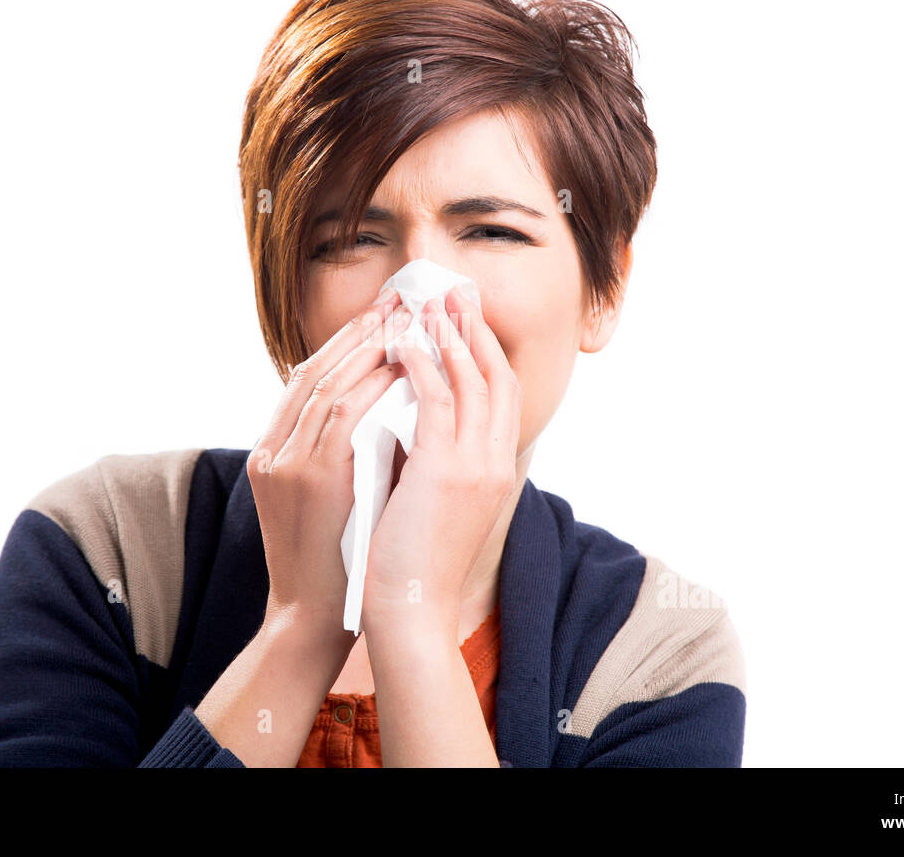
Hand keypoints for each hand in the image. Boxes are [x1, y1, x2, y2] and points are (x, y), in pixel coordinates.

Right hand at [247, 288, 412, 658]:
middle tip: (396, 300)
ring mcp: (285, 461)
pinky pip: (339, 414)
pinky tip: (400, 362)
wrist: (314, 617)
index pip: (308, 379)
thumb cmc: (334, 560)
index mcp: (273, 451)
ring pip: (325, 384)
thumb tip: (388, 404)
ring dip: (366, 347)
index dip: (345, 343)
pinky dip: (369, 383)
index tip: (381, 316)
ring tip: (402, 318)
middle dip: (357, 332)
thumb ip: (342, 450)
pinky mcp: (306, 476)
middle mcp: (272, 449)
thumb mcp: (326, 496)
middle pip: (313, 371)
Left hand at [360, 285, 522, 637]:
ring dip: (449, 334)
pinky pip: (438, 398)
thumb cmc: (411, 563)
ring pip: (471, 379)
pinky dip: (424, 363)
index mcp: (495, 469)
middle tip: (454, 292)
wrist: (410, 610)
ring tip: (428, 301)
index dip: (484, 352)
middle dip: (475, 330)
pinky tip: (403, 341)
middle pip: (496, 376)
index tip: (464, 320)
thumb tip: (410, 420)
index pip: (499, 394)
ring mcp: (475, 465)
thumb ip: (435, 459)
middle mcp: (494, 461)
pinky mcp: (445, 470)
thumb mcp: (436, 503)